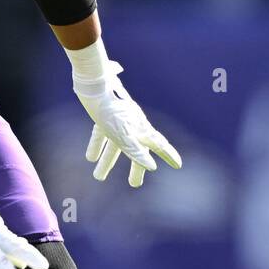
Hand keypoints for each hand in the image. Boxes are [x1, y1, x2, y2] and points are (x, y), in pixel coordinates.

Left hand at [72, 60, 181, 186]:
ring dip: (108, 161)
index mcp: (141, 128)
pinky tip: (90, 158)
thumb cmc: (111, 109)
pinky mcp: (103, 117)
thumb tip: (151, 166)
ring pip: (115, 146)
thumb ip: (136, 150)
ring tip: (97, 177)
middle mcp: (132, 125)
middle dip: (135, 167)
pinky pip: (101, 135)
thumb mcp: (123, 133)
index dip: (169, 154)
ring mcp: (118, 121)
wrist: (94, 84)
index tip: (178, 165)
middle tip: (134, 184)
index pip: (159, 144)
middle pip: (136, 150)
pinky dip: (96, 146)